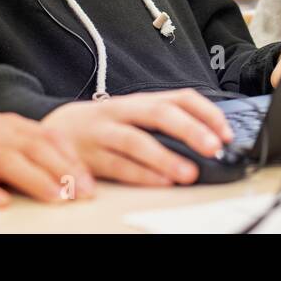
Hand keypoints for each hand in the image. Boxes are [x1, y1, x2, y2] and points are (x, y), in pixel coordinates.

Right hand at [0, 113, 93, 206]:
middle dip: (62, 170)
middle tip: (82, 192)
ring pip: (6, 161)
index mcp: (9, 126)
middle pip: (33, 149)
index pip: (48, 139)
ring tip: (55, 196)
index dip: (71, 160)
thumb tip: (67, 174)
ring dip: (34, 179)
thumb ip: (28, 150)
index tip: (91, 182)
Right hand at [43, 89, 232, 186]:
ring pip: (135, 141)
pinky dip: (140, 175)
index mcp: (139, 100)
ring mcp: (103, 133)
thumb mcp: (136, 115)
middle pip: (157, 113)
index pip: (178, 97)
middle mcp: (122, 112)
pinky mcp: (89, 156)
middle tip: (213, 147)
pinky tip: (160, 183)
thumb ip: (166, 123)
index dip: (204, 112)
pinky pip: (117, 166)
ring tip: (189, 172)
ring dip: (165, 157)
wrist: (54, 128)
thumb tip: (209, 140)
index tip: (226, 132)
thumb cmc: (104, 124)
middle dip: (188, 129)